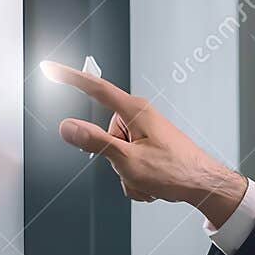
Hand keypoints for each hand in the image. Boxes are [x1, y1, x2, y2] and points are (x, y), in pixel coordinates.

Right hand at [40, 61, 247, 224]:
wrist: (204, 185)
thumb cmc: (176, 170)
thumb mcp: (128, 160)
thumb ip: (94, 142)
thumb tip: (67, 127)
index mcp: (135, 111)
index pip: (96, 88)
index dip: (71, 78)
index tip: (51, 68)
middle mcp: (140, 117)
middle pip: (104, 134)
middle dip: (114, 160)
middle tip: (136, 170)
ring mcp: (145, 131)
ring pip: (116, 154)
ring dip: (127, 173)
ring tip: (149, 179)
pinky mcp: (149, 145)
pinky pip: (128, 163)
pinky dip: (136, 177)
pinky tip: (153, 183)